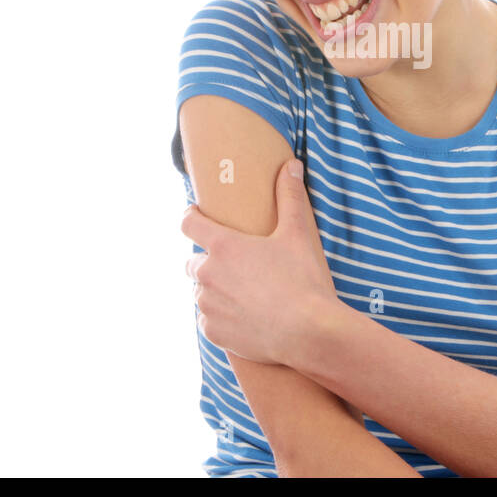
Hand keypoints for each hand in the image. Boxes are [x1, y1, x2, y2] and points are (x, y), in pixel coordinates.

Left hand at [180, 157, 339, 364]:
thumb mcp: (297, 233)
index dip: (190, 216)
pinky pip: (207, 320)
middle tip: (234, 265)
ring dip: (213, 290)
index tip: (196, 216)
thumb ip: (289, 197)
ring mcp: (207, 305)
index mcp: (222, 246)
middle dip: (208, 261)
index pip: (188, 223)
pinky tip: (243, 317)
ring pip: (201, 292)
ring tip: (242, 294)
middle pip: (192, 262)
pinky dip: (219, 317)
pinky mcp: (213, 331)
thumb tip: (291, 165)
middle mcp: (207, 274)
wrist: (308, 331)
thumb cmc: (302, 279)